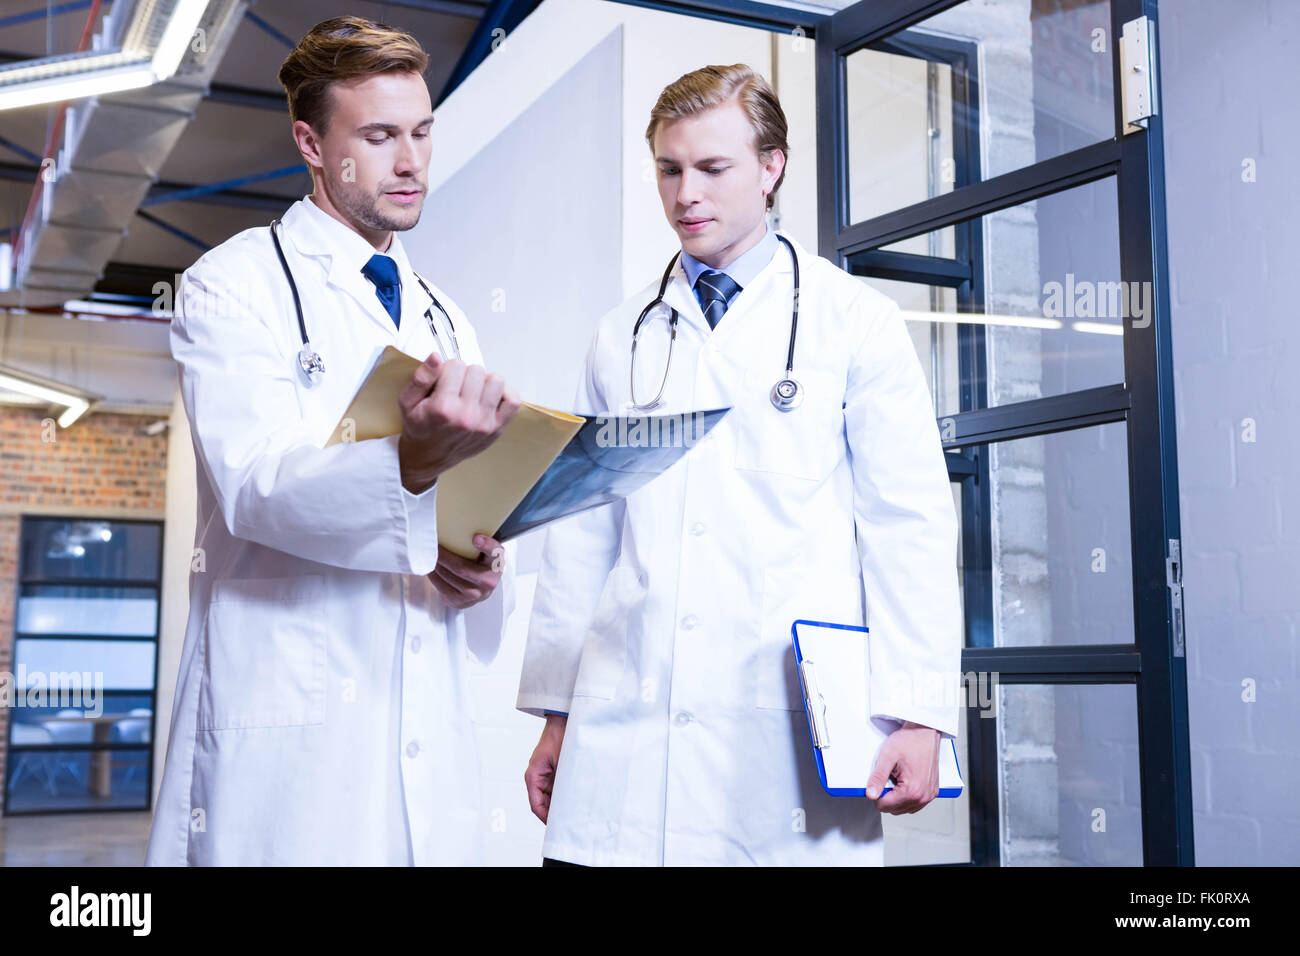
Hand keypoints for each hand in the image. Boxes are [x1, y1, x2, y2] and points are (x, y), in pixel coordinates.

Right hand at [398, 353, 519, 492]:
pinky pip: (513, 400)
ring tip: (472, 391)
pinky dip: (503, 394)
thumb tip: (435, 357)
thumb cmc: (420, 428)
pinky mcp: (497, 429)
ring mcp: (484, 423)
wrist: (428, 457)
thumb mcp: (408, 402)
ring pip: (496, 381)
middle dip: (465, 374)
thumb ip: (421, 378)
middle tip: (457, 387)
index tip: (444, 380)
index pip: (456, 365)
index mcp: (443, 408)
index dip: (449, 369)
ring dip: (484, 382)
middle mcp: (466, 416)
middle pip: (477, 371)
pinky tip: (489, 397)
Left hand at [428, 533, 504, 609]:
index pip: (495, 553)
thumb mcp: (487, 552)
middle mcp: (489, 581)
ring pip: (448, 576)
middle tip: (433, 545)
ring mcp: (475, 594)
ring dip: (435, 564)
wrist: (481, 590)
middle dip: (443, 555)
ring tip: (428, 554)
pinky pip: (442, 587)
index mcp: (497, 563)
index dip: (486, 546)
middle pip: (461, 567)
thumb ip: (481, 540)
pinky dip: (433, 575)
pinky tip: (430, 567)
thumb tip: (456, 525)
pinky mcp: (461, 602)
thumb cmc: (481, 564)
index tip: (476, 538)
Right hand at [525, 713, 565, 823]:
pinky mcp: (553, 773)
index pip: (536, 805)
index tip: (557, 825)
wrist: (564, 721)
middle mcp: (537, 778)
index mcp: (533, 776)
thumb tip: (570, 801)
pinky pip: (557, 790)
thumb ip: (564, 782)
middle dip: (555, 813)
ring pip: (551, 798)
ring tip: (574, 814)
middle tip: (569, 823)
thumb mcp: (562, 762)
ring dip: (561, 805)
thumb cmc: (560, 737)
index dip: (546, 818)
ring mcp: (545, 776)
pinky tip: (575, 800)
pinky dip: (564, 796)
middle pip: (543, 804)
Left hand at [866, 720, 940, 814]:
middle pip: (894, 809)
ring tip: (897, 777)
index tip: (879, 780)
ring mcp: (929, 795)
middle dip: (887, 795)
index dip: (876, 793)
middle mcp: (923, 796)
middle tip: (889, 776)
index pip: (884, 806)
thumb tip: (870, 794)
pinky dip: (906, 796)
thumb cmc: (909, 741)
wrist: (925, 732)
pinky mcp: (932, 792)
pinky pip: (914, 804)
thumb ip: (878, 778)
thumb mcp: (887, 756)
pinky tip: (905, 781)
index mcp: (912, 791)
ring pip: (904, 808)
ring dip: (896, 797)